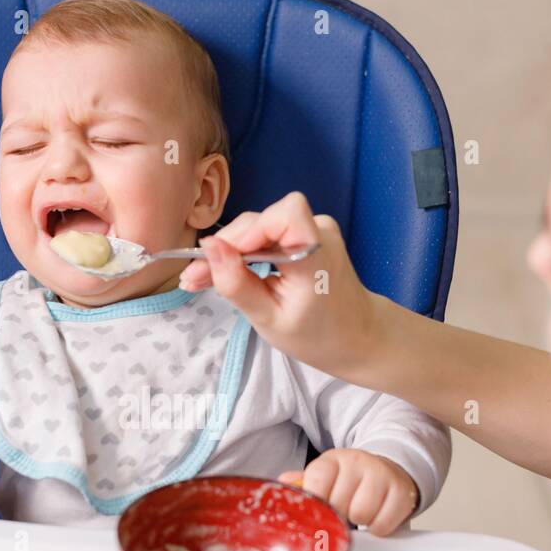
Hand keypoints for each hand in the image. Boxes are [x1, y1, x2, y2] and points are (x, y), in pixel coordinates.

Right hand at [179, 192, 384, 379]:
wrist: (356, 337)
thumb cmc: (316, 335)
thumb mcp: (269, 319)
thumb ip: (237, 283)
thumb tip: (208, 248)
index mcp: (315, 255)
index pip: (285, 214)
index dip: (251, 230)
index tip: (227, 258)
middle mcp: (319, 232)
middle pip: (262, 220)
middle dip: (226, 247)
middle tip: (194, 278)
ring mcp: (315, 230)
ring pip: (260, 227)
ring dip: (230, 251)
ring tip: (200, 279)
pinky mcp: (307, 234)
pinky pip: (269, 235)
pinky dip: (245, 252)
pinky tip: (223, 272)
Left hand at [279, 449, 418, 536]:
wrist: (389, 471)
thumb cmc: (352, 480)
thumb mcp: (326, 477)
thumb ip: (304, 482)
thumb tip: (282, 482)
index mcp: (333, 459)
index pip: (317, 480)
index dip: (317, 503)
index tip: (319, 512)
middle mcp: (357, 461)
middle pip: (338, 504)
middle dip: (338, 516)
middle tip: (343, 512)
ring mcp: (381, 475)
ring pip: (361, 514)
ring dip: (359, 522)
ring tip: (359, 514)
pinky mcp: (401, 492)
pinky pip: (383, 525)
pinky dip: (378, 528)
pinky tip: (376, 517)